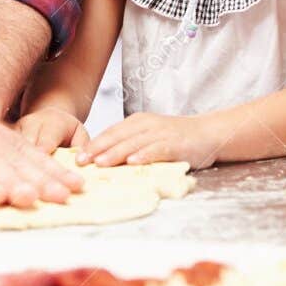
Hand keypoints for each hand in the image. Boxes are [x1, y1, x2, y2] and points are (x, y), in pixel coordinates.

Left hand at [80, 112, 221, 168]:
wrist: (209, 133)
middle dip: (97, 149)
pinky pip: (157, 149)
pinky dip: (145, 155)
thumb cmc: (178, 139)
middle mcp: (147, 125)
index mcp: (137, 122)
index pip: (111, 132)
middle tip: (80, 162)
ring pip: (134, 143)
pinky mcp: (175, 144)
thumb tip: (104, 160)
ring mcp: (161, 134)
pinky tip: (133, 162)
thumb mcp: (150, 137)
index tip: (76, 156)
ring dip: (116, 153)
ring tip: (100, 163)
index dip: (93, 144)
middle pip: (117, 137)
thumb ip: (130, 144)